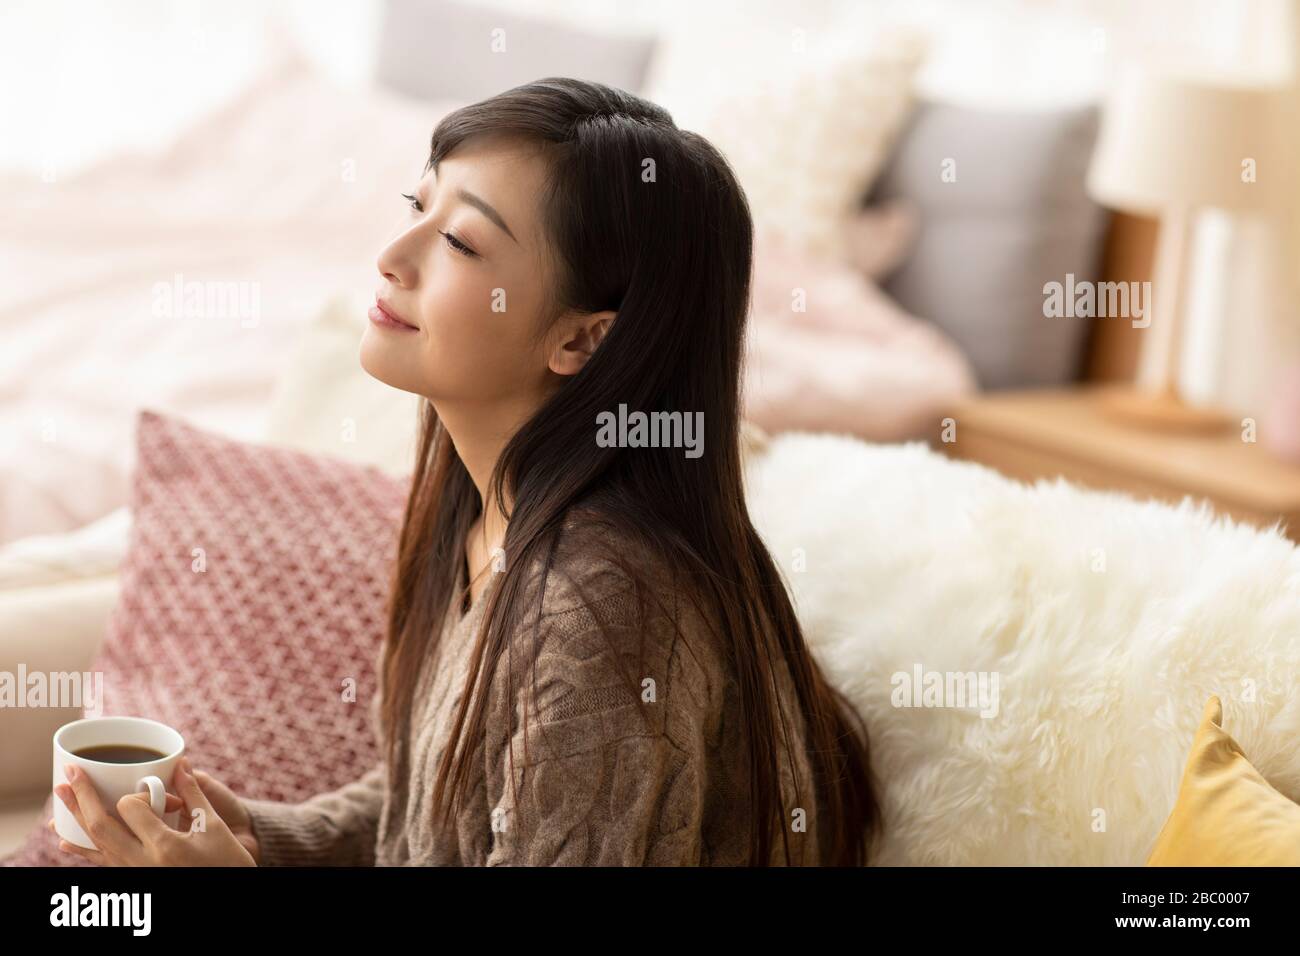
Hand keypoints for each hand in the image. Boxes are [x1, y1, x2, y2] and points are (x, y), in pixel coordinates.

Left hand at [50, 757, 258, 865]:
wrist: (228, 892)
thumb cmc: (228, 860)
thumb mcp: (214, 825)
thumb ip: (194, 793)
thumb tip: (181, 763)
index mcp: (165, 847)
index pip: (132, 809)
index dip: (140, 794)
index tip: (161, 796)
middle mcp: (142, 863)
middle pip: (100, 826)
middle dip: (82, 798)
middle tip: (69, 775)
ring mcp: (134, 874)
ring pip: (94, 845)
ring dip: (75, 819)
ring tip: (60, 796)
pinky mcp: (133, 880)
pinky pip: (100, 863)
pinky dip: (81, 850)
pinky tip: (65, 841)